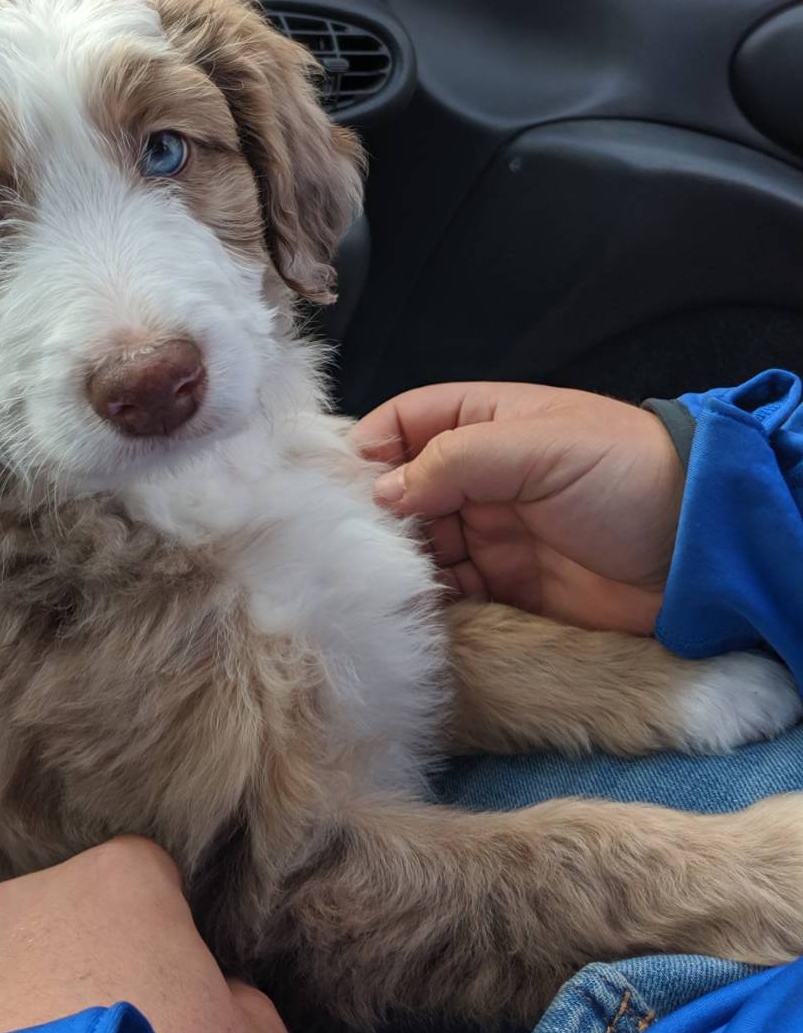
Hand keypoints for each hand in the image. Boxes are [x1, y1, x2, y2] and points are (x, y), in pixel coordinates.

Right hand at [356, 381, 683, 633]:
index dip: (365, 449)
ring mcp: (491, 532)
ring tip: (375, 584)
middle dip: (372, 517)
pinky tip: (410, 611)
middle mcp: (479, 476)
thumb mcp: (540, 448)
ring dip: (395, 564)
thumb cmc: (627, 475)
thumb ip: (455, 462)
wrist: (701, 549)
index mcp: (485, 422)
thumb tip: (380, 490)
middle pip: (400, 491)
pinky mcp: (507, 587)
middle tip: (348, 547)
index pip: (403, 423)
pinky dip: (427, 602)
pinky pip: (449, 593)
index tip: (331, 486)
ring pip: (417, 545)